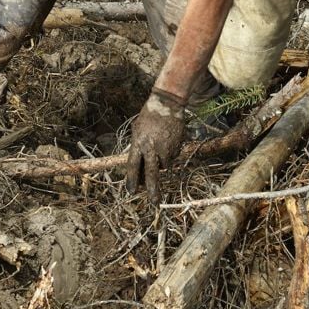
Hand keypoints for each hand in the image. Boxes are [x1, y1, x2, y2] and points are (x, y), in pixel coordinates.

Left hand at [126, 88, 186, 202]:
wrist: (167, 104)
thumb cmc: (149, 118)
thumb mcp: (137, 132)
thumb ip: (137, 149)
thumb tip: (138, 168)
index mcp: (139, 144)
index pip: (133, 166)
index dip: (132, 180)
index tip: (131, 191)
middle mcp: (152, 148)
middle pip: (152, 173)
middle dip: (152, 189)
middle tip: (154, 203)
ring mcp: (166, 148)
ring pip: (164, 165)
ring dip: (162, 163)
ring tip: (160, 147)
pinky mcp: (177, 146)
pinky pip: (173, 157)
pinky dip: (170, 154)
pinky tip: (168, 142)